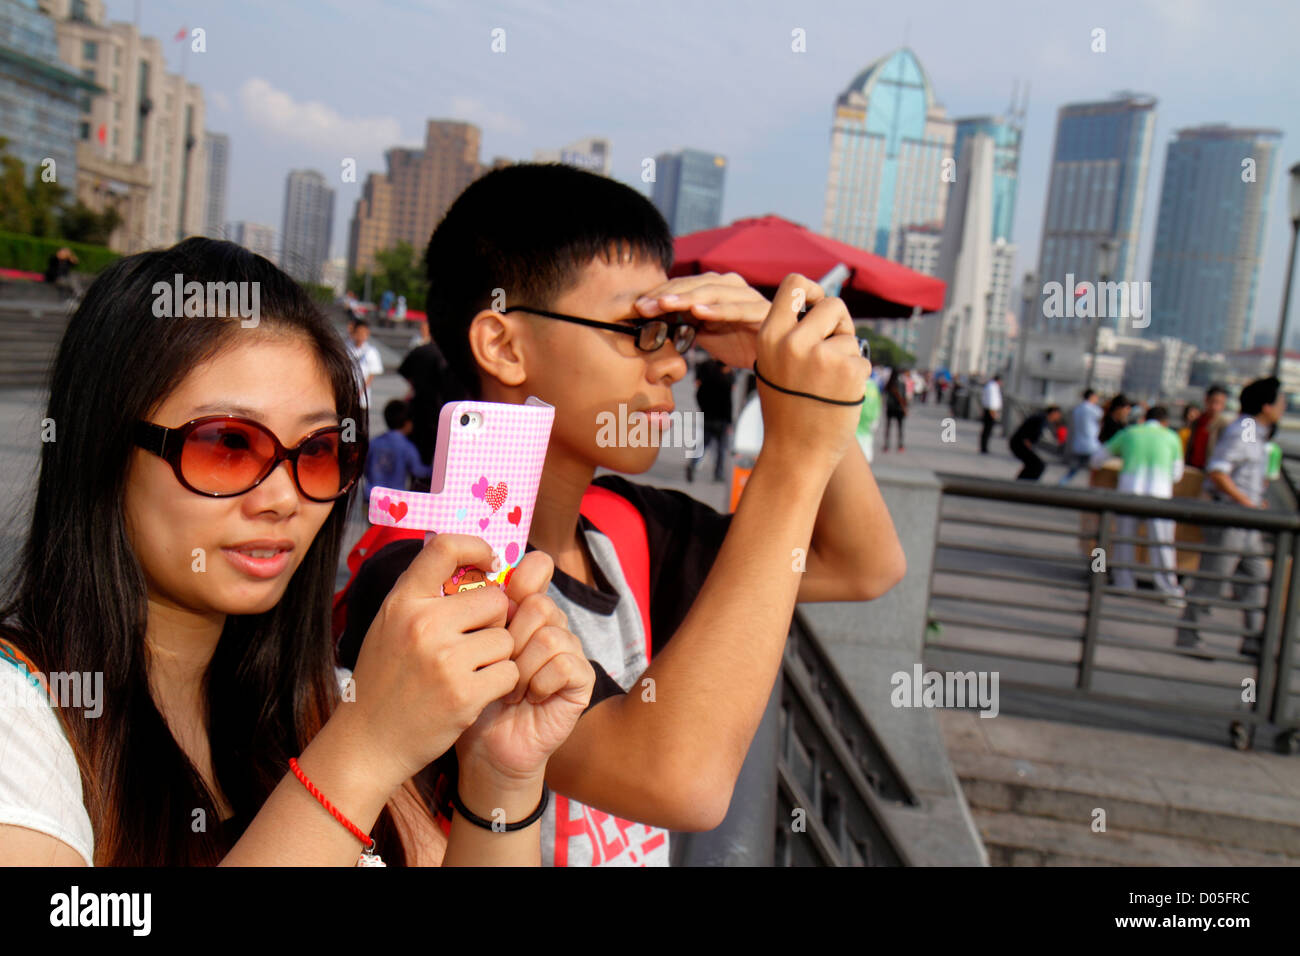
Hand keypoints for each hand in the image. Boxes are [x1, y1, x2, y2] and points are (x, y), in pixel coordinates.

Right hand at [335, 533, 519, 793]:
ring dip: (497, 656)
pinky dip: (500, 683)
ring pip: (505, 638)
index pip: (446, 547)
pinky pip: (509, 672)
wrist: (367, 743)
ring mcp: (444, 660)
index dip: (477, 547)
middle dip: (494, 621)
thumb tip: (473, 565)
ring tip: (469, 671)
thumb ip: (425, 596)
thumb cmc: (384, 680)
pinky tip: (476, 691)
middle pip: (494, 600)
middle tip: (474, 642)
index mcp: (402, 602)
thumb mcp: (390, 626)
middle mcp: (423, 624)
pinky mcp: (464, 694)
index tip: (489, 562)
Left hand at [456, 551, 594, 782]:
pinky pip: (564, 663)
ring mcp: (569, 650)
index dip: (523, 576)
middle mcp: (550, 623)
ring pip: (550, 633)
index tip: (500, 597)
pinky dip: (540, 682)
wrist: (484, 747)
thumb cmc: (467, 694)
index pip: (538, 567)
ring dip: (521, 667)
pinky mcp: (582, 679)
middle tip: (492, 668)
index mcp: (523, 608)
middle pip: (538, 603)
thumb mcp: (461, 645)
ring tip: (507, 690)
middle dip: (508, 639)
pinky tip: (529, 698)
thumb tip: (476, 563)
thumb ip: (470, 606)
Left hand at [634, 272, 769, 368]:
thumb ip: (685, 323)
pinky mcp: (762, 312)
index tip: (636, 306)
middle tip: (643, 306)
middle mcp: (732, 286)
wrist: (776, 357)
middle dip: (667, 294)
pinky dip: (718, 310)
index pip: (683, 285)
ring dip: (687, 297)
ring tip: (664, 304)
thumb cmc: (741, 342)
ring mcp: (748, 296)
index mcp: (717, 288)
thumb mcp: (706, 333)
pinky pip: (738, 309)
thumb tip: (655, 322)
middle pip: (695, 284)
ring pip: (713, 293)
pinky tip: (699, 313)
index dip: (660, 293)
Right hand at [752, 274, 869, 470]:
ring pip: (849, 336)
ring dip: (847, 356)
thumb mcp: (774, 363)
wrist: (797, 453)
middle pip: (832, 305)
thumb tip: (816, 300)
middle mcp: (793, 341)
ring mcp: (822, 356)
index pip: (794, 284)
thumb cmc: (787, 408)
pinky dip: (857, 377)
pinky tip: (840, 397)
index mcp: (770, 336)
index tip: (817, 304)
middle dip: (839, 325)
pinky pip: (862, 359)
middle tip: (831, 352)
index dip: (812, 289)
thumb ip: (790, 333)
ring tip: (829, 385)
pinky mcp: (849, 370)